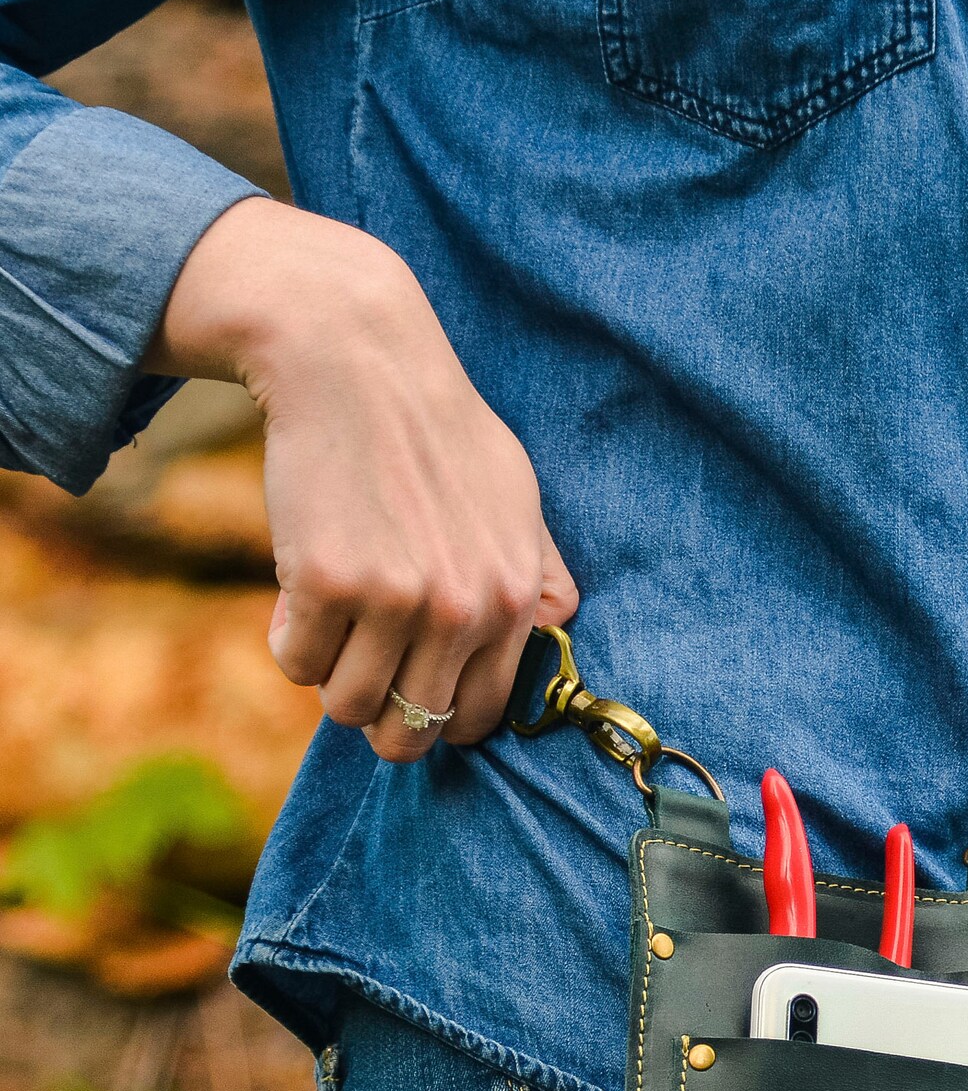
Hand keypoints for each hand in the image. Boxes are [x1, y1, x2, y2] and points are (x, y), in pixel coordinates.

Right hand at [147, 199, 577, 761]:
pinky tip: (302, 585)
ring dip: (329, 672)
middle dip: (379, 712)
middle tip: (360, 663)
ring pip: (346, 705)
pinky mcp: (328, 584)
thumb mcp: (516, 495)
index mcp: (513, 600)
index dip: (436, 714)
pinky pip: (295, 662)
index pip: (476, 718)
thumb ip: (539, 572)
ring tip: (334, 615)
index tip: (410, 685)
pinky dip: (289, 636)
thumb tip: (556, 627)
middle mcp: (463, 610)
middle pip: (409, 731)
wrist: (356, 359)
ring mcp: (396, 600)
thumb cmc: (436, 428)